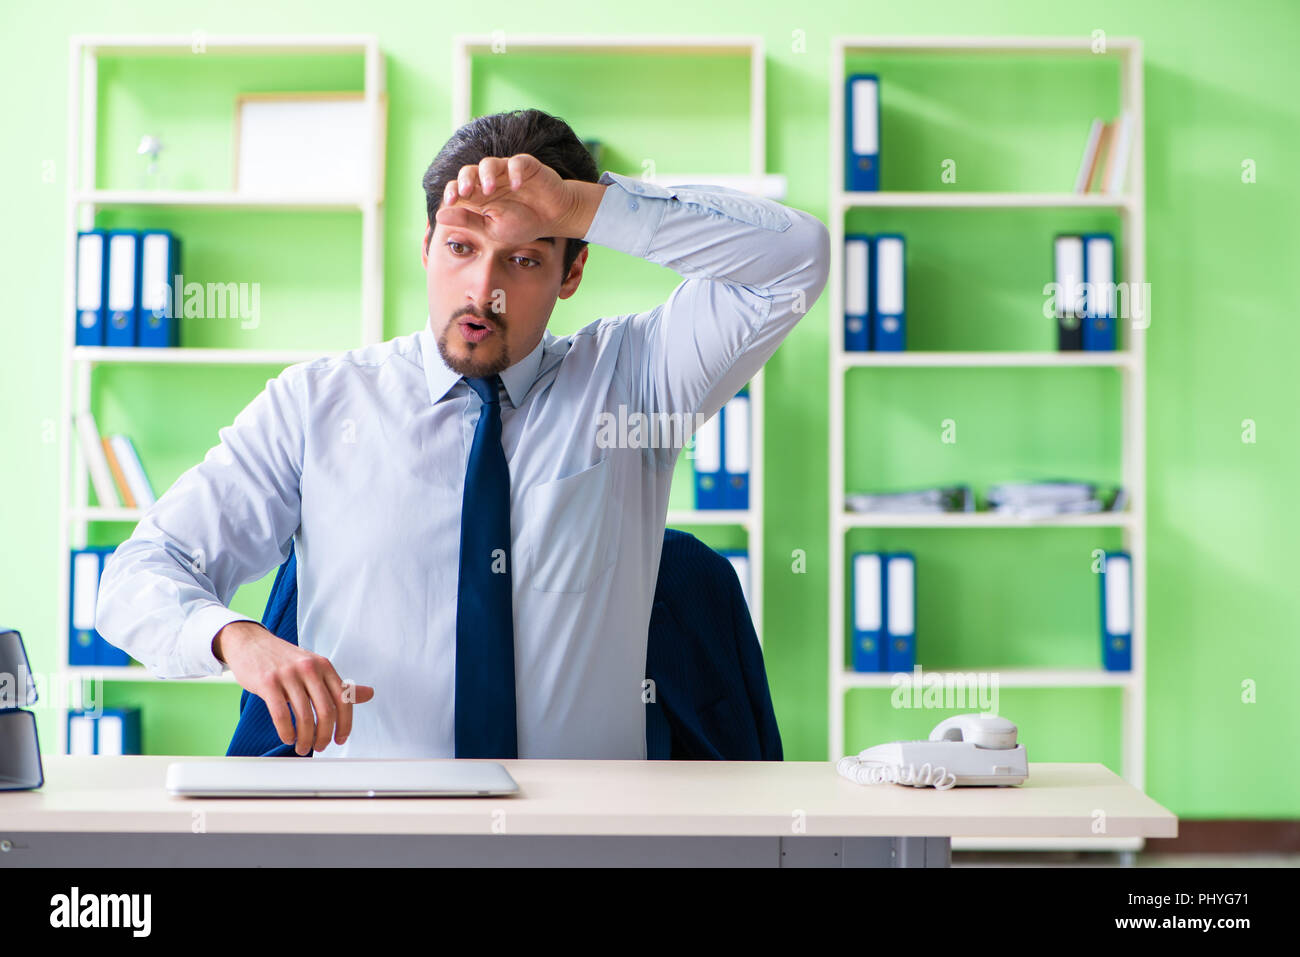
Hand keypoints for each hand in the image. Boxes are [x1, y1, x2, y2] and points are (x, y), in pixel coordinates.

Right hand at [213, 620, 374, 754]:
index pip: (344, 699)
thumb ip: (338, 684)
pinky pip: (281, 715)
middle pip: (327, 711)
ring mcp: (288, 674)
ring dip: (305, 738)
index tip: (340, 739)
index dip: (345, 724)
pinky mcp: (268, 682)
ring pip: (304, 716)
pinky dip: (287, 732)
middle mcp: (309, 668)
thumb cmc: (284, 660)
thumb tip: (368, 694)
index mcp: (324, 666)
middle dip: (325, 735)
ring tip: (302, 747)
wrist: (250, 642)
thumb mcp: (315, 667)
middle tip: (320, 746)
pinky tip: (288, 738)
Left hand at [435, 154, 591, 244]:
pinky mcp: (525, 166)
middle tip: (466, 192)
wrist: (554, 218)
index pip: (458, 188)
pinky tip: (516, 185)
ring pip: (488, 163)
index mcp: (479, 197)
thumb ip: (468, 221)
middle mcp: (490, 181)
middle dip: (465, 179)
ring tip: (489, 189)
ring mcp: (506, 172)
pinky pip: (516, 162)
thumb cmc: (522, 225)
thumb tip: (439, 215)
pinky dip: (514, 172)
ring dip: (486, 174)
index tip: (450, 201)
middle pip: (469, 171)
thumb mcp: (492, 230)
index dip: (451, 191)